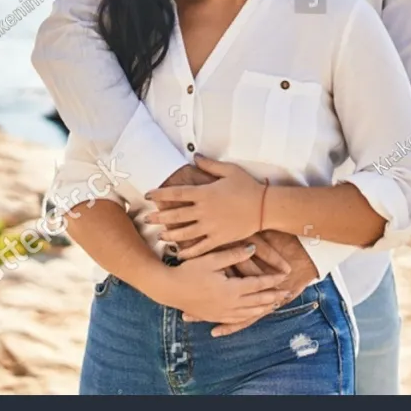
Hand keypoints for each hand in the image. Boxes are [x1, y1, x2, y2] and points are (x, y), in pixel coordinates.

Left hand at [144, 155, 264, 257]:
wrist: (264, 207)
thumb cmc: (248, 186)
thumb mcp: (229, 171)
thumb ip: (209, 165)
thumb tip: (195, 156)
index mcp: (205, 193)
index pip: (176, 193)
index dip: (160, 194)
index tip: (148, 196)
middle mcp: (204, 210)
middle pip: (175, 215)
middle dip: (159, 217)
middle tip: (146, 219)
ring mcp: (210, 226)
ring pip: (184, 232)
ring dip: (170, 234)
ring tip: (160, 236)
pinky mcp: (219, 239)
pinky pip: (200, 247)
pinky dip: (188, 251)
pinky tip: (179, 254)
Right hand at [183, 230, 319, 336]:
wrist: (168, 289)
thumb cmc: (188, 270)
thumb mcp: (211, 259)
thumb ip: (233, 254)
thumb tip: (253, 247)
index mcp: (230, 289)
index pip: (257, 285)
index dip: (272, 281)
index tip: (284, 277)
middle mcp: (229, 304)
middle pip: (257, 301)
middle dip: (273, 297)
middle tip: (287, 294)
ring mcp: (221, 313)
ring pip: (248, 313)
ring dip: (262, 309)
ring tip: (274, 305)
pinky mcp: (213, 317)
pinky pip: (235, 320)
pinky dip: (247, 317)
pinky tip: (252, 315)